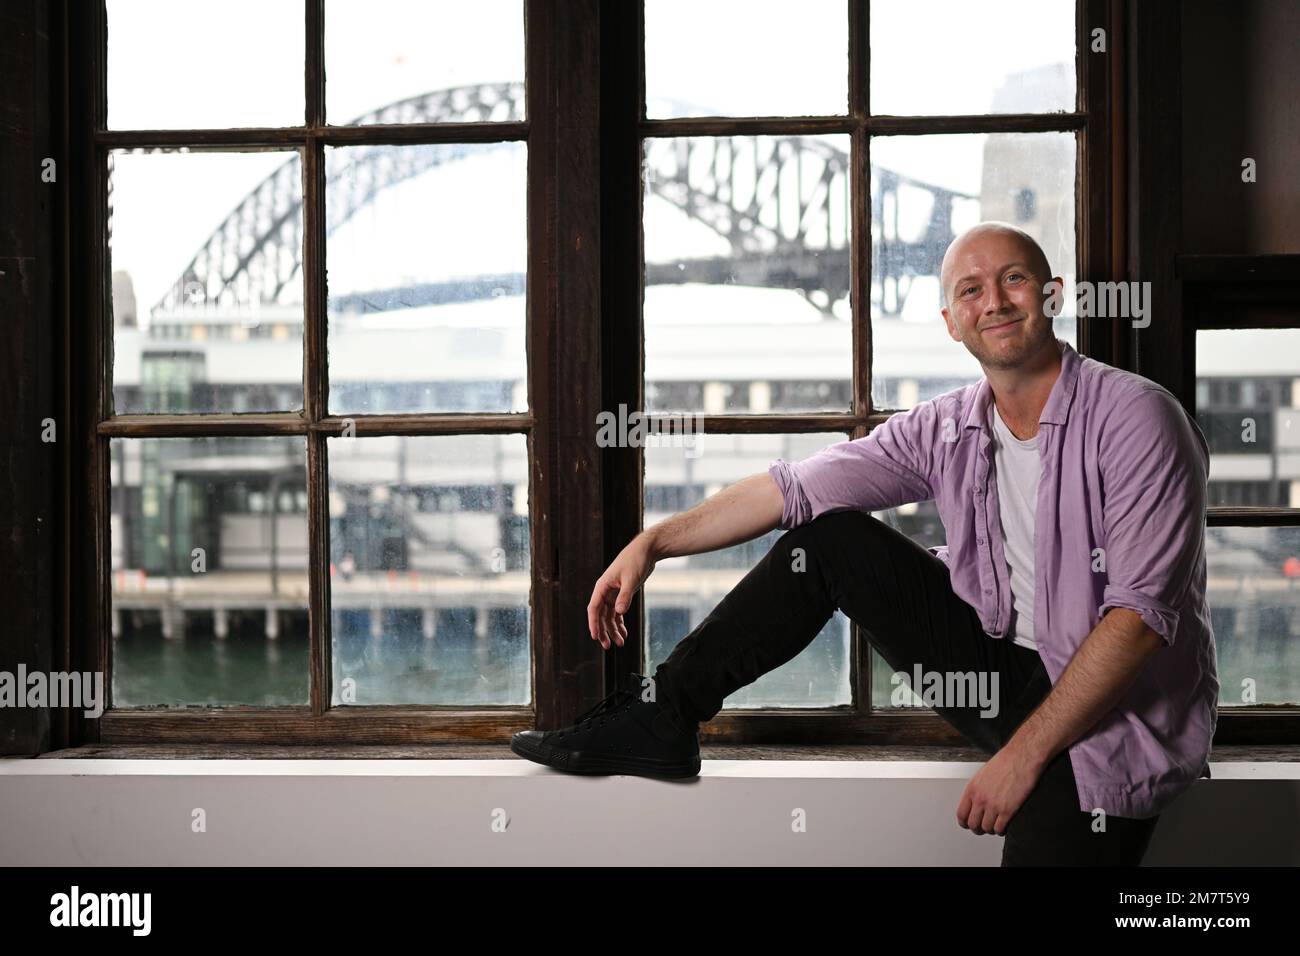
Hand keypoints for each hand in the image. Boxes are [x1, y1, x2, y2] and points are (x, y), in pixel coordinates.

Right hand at [586, 535, 657, 649]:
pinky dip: (620, 622)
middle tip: (608, 646)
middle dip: (603, 631)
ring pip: (609, 616)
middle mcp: (605, 591)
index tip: (595, 637)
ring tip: (620, 643)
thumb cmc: (635, 561)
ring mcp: (613, 593)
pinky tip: (624, 633)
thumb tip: (619, 612)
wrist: (645, 550)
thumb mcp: (631, 579)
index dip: (593, 624)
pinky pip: (618, 612)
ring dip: (613, 629)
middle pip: (600, 615)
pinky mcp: (622, 594)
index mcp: (602, 586)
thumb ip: (625, 596)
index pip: (594, 608)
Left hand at [955, 744, 1043, 835]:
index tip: (969, 825)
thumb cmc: (1005, 762)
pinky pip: (1000, 829)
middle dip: (978, 829)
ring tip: (996, 825)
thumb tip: (976, 802)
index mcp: (972, 789)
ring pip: (986, 828)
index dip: (965, 823)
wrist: (1021, 757)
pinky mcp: (1007, 810)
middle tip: (984, 828)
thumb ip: (977, 790)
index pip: (961, 814)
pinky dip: (1001, 830)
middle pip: (973, 824)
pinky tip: (1004, 825)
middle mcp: (980, 798)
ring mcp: (993, 805)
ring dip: (991, 829)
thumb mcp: (983, 775)